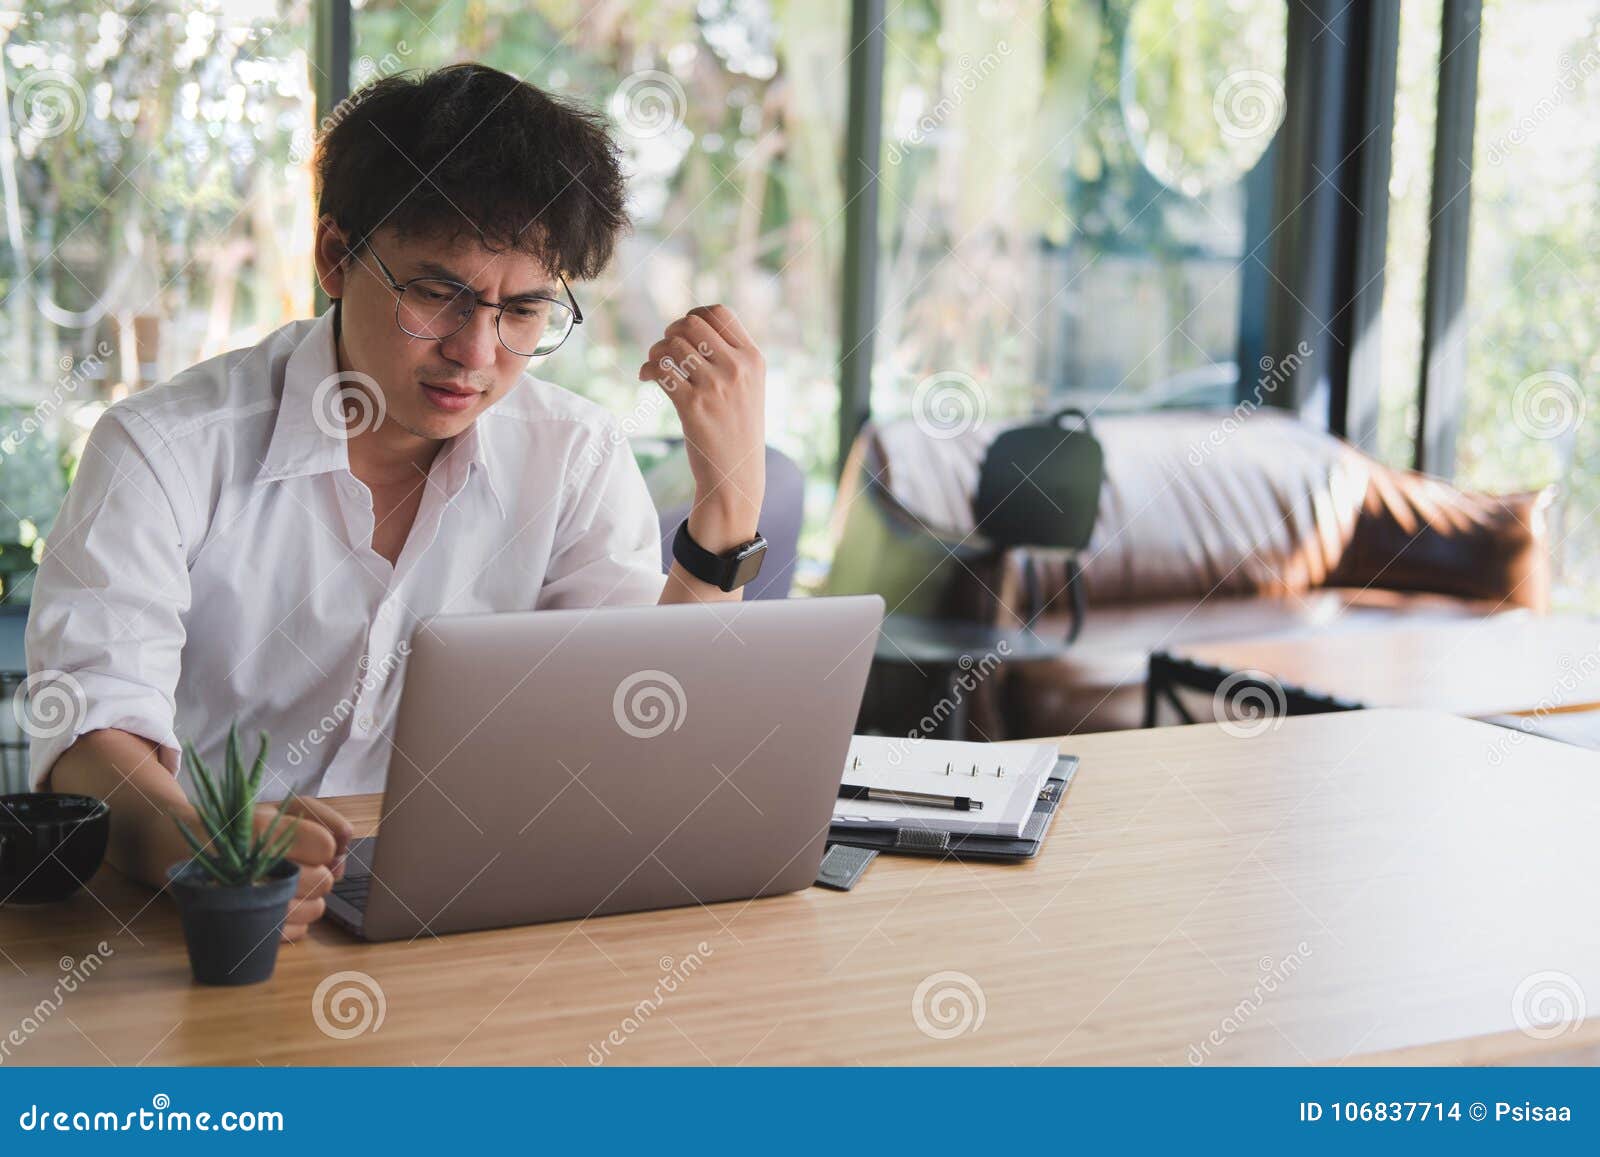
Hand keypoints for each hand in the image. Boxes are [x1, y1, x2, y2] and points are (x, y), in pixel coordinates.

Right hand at [253, 795, 354, 941]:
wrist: (188, 848)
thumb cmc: (247, 827)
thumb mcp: (282, 808)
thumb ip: (324, 819)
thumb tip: (345, 844)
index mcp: (261, 829)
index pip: (325, 845)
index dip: (326, 847)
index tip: (315, 846)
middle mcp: (251, 866)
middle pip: (322, 880)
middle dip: (320, 873)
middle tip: (302, 867)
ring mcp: (246, 902)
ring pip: (315, 909)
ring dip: (312, 898)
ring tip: (292, 885)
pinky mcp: (244, 928)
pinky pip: (298, 932)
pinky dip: (298, 920)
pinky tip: (281, 903)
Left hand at [637, 305, 765, 550]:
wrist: (736, 474)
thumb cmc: (738, 429)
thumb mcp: (749, 387)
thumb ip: (730, 356)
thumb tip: (690, 325)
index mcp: (753, 359)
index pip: (720, 313)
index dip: (694, 314)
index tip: (682, 331)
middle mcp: (737, 369)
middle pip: (692, 323)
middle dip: (671, 331)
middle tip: (665, 350)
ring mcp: (716, 387)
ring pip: (673, 344)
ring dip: (655, 351)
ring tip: (654, 366)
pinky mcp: (693, 406)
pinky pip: (661, 370)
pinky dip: (647, 369)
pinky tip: (646, 378)